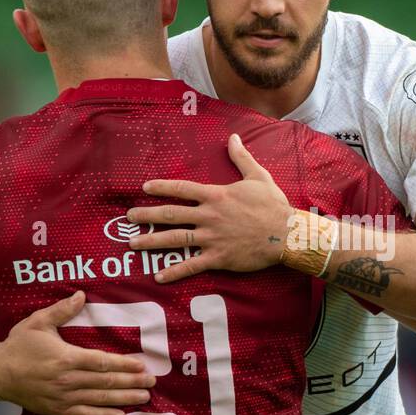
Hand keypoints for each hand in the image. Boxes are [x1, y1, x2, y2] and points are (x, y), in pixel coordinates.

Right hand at [0, 291, 154, 414]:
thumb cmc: (19, 345)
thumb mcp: (38, 322)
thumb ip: (62, 310)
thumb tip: (81, 294)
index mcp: (66, 358)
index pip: (102, 362)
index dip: (124, 365)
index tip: (142, 365)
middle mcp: (67, 380)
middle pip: (106, 382)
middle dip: (132, 382)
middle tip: (152, 381)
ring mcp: (63, 398)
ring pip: (100, 399)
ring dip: (124, 399)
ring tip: (144, 397)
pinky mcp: (58, 410)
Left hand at [125, 133, 293, 282]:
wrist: (286, 234)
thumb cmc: (273, 205)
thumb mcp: (258, 176)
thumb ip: (241, 158)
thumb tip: (233, 137)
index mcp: (216, 195)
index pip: (182, 189)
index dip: (161, 187)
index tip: (145, 187)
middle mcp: (209, 216)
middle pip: (171, 214)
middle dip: (147, 215)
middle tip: (129, 217)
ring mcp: (212, 238)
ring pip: (175, 239)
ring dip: (152, 241)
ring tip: (133, 242)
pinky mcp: (218, 257)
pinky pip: (191, 266)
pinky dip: (174, 271)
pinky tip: (158, 276)